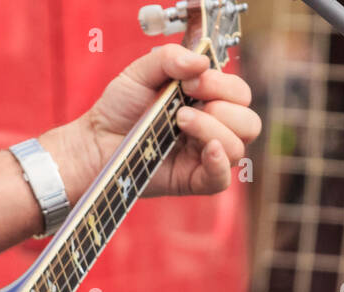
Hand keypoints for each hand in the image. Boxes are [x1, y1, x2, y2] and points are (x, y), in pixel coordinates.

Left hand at [56, 44, 260, 197]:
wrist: (95, 141)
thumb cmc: (118, 108)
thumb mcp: (140, 72)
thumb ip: (170, 58)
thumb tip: (203, 62)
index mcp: (207, 101)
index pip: (239, 93)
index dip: (223, 85)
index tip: (192, 82)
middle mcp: (212, 129)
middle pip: (249, 122)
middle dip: (223, 109)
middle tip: (185, 107)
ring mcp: (203, 156)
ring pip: (238, 147)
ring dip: (213, 129)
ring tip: (180, 121)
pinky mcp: (192, 181)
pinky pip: (222, 179)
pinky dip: (220, 162)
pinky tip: (207, 149)